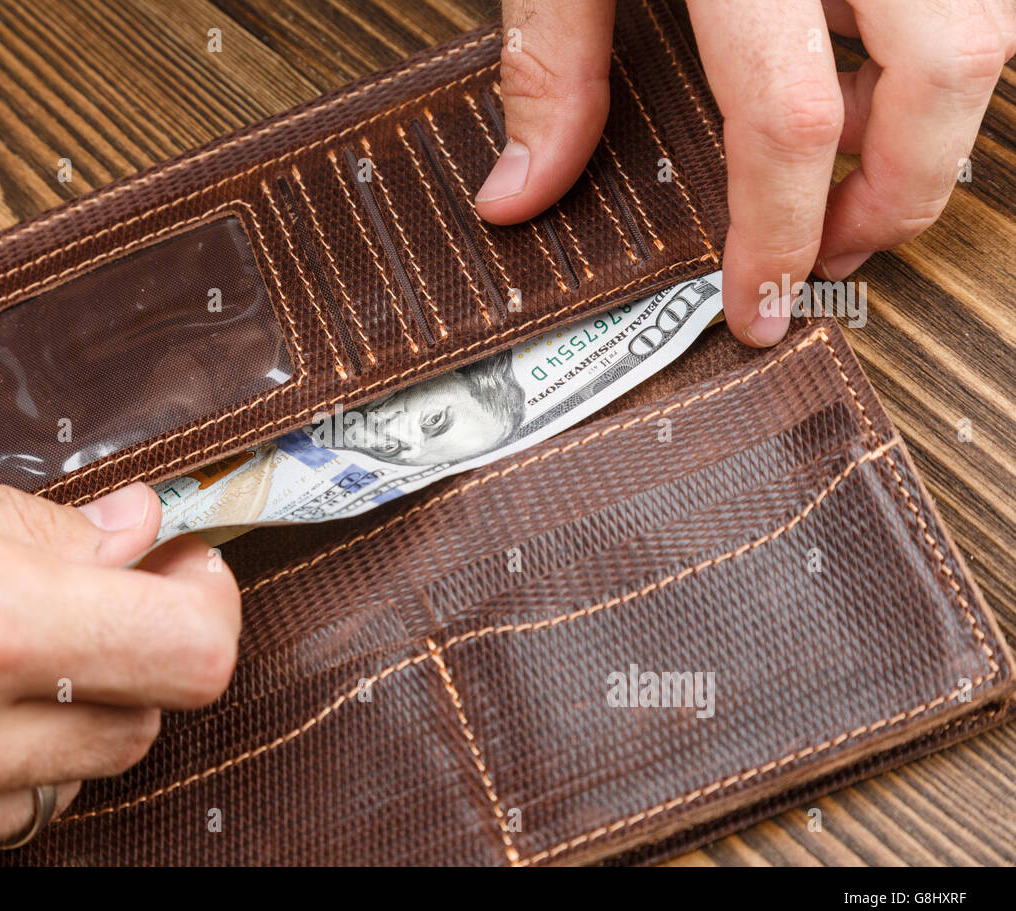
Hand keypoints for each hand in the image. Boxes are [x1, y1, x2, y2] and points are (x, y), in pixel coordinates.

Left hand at [475, 0, 1015, 346]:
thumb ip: (553, 60)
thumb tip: (518, 194)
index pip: (787, 117)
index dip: (775, 234)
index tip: (756, 307)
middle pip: (950, 74)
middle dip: (904, 192)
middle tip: (836, 247)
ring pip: (994, 22)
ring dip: (937, 115)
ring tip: (859, 159)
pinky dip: (943, 38)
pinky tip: (881, 53)